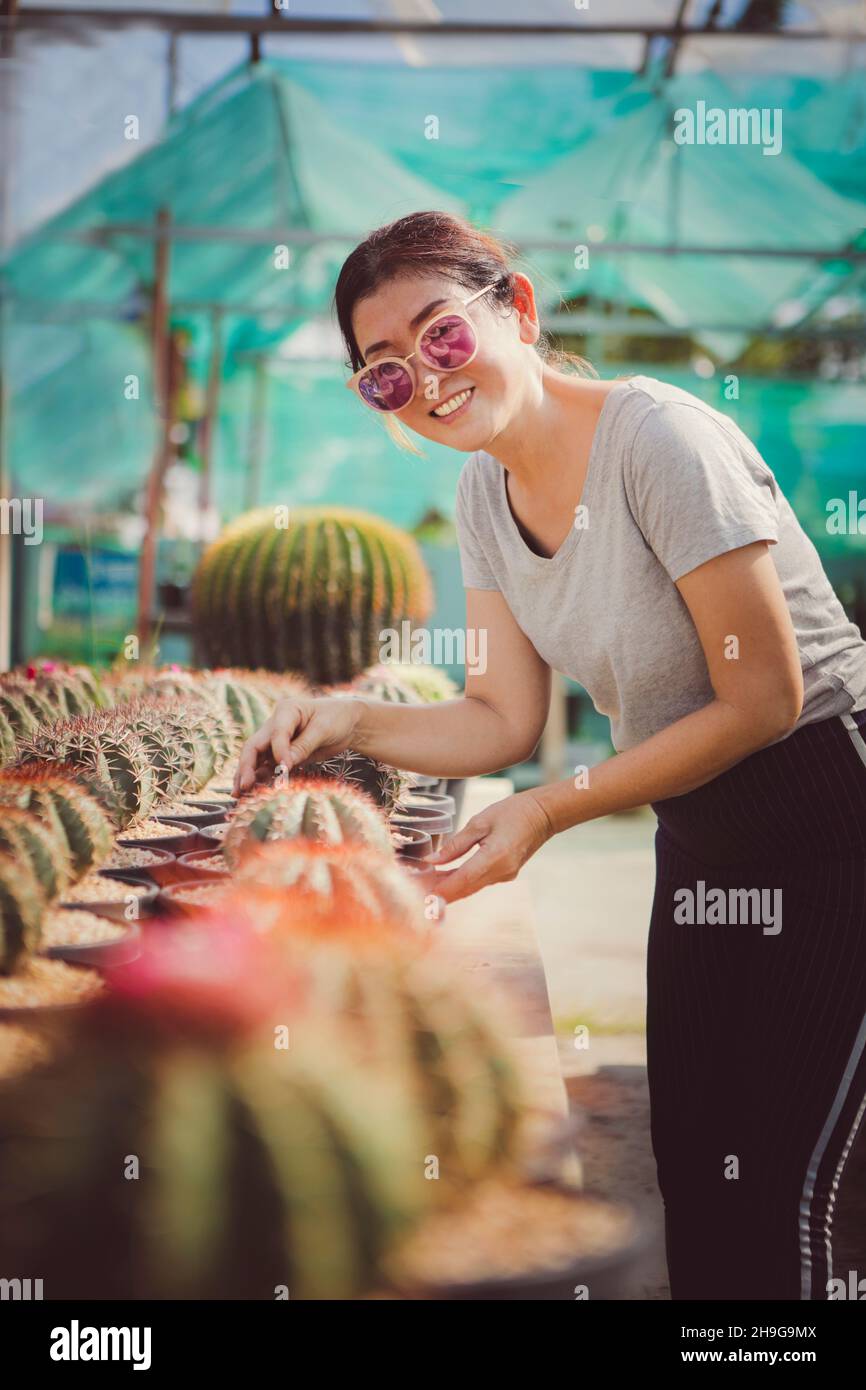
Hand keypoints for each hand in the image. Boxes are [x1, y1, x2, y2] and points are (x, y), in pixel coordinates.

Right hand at [233, 696, 364, 794]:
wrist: (347, 722)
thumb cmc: (337, 719)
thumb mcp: (323, 730)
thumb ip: (303, 746)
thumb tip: (284, 766)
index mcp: (286, 710)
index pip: (276, 733)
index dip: (278, 752)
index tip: (284, 770)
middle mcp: (275, 724)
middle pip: (254, 746)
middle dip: (246, 767)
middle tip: (244, 787)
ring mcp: (275, 740)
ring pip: (255, 759)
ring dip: (247, 776)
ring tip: (240, 795)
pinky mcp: (281, 754)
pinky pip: (266, 767)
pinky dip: (259, 779)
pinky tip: (253, 794)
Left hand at [414, 789, 553, 903]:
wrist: (543, 815)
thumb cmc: (512, 812)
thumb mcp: (480, 822)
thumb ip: (456, 844)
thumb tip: (432, 860)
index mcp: (495, 857)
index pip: (461, 880)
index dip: (439, 890)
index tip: (419, 895)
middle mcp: (500, 872)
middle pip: (463, 889)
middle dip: (438, 893)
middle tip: (414, 892)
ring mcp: (504, 875)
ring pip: (470, 888)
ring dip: (448, 889)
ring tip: (423, 885)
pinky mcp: (505, 874)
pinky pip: (478, 882)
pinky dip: (460, 883)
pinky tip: (443, 878)